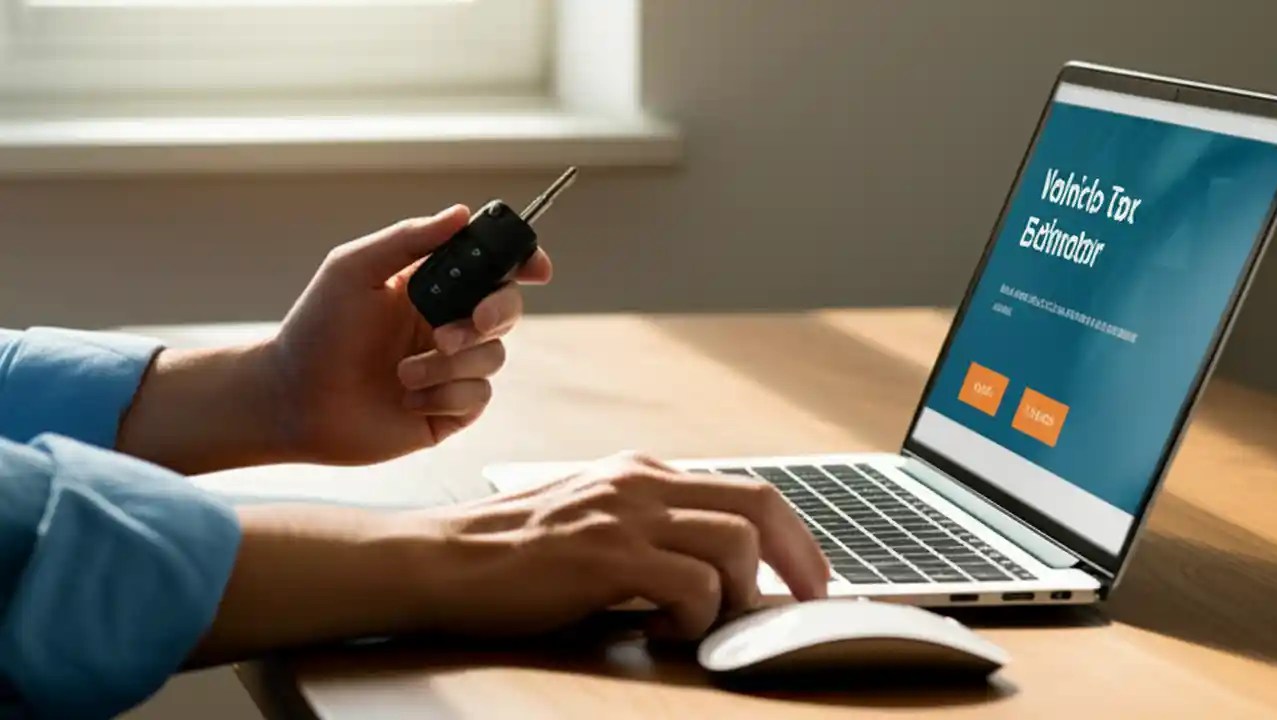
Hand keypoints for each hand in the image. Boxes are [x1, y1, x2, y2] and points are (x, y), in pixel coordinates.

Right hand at [193, 452, 828, 664]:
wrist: (444, 559)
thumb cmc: (515, 552)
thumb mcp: (593, 519)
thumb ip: (650, 528)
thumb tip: (716, 567)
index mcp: (642, 472)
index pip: (745, 487)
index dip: (793, 533)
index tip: (809, 573)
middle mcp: (641, 482)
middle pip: (759, 502)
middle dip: (800, 556)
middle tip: (809, 600)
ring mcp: (624, 515)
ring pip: (735, 543)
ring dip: (740, 593)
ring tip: (711, 621)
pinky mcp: (605, 556)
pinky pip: (691, 585)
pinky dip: (697, 616)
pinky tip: (664, 628)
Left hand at [268, 206, 552, 464]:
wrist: (292, 399)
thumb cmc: (315, 329)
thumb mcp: (354, 268)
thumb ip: (409, 239)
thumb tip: (462, 213)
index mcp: (429, 287)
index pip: (490, 268)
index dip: (522, 263)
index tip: (537, 269)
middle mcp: (445, 325)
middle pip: (505, 310)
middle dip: (494, 314)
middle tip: (459, 328)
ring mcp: (449, 370)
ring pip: (492, 357)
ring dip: (451, 364)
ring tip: (403, 373)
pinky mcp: (447, 411)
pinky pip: (477, 397)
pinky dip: (446, 395)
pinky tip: (407, 397)